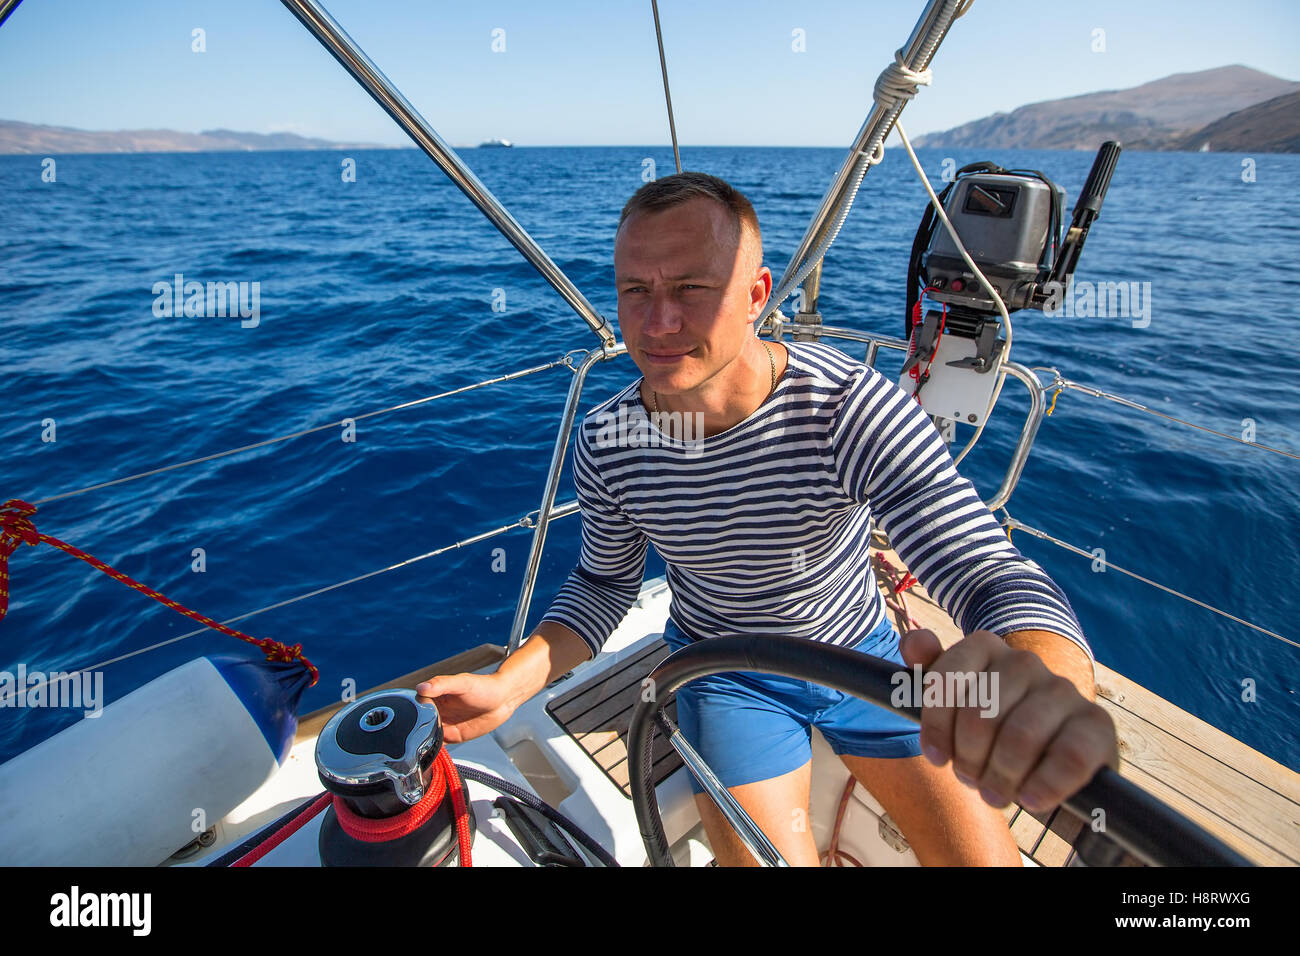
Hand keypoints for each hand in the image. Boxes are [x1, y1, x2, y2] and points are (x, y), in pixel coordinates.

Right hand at [415, 671, 515, 743]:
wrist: (503, 700)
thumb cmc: (484, 686)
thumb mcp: (462, 683)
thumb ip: (442, 684)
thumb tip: (421, 687)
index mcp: (434, 696)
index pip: (416, 705)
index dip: (412, 713)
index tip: (411, 720)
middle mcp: (436, 711)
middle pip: (417, 723)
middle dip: (414, 731)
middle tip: (412, 739)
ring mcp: (443, 724)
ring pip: (425, 736)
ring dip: (420, 743)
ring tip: (417, 749)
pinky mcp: (452, 737)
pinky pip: (437, 745)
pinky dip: (432, 751)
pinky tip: (429, 755)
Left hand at [899, 627, 1118, 812]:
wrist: (1052, 761)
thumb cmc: (992, 732)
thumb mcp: (954, 705)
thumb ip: (930, 673)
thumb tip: (914, 644)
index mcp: (985, 648)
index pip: (946, 679)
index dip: (937, 725)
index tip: (937, 756)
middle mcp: (1025, 662)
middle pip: (980, 715)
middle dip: (969, 759)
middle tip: (971, 779)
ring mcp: (1065, 691)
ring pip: (1021, 737)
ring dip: (1001, 778)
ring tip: (996, 793)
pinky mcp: (1098, 725)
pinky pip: (1068, 758)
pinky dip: (1043, 786)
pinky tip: (1031, 798)